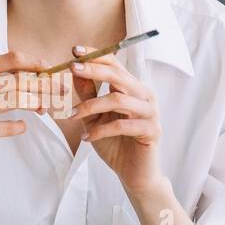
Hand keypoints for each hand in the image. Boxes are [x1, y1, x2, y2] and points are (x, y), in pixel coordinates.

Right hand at [0, 50, 49, 177]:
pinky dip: (19, 126)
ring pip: (17, 99)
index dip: (36, 63)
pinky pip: (9, 127)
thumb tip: (29, 73)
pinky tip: (21, 126)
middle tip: (61, 90)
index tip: (50, 70)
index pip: (11, 59)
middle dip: (45, 84)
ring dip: (37, 103)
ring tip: (44, 108)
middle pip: (19, 80)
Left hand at [67, 47, 164, 196]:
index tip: (75, 51)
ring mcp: (150, 112)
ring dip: (91, 106)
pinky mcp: (152, 130)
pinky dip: (101, 130)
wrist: (134, 174)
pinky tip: (87, 138)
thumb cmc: (115, 144)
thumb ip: (88, 95)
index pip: (115, 64)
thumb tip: (74, 71)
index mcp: (132, 89)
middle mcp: (144, 96)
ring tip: (72, 116)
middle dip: (94, 70)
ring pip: (118, 99)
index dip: (96, 55)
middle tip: (72, 68)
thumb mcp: (95, 117)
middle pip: (119, 76)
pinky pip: (123, 125)